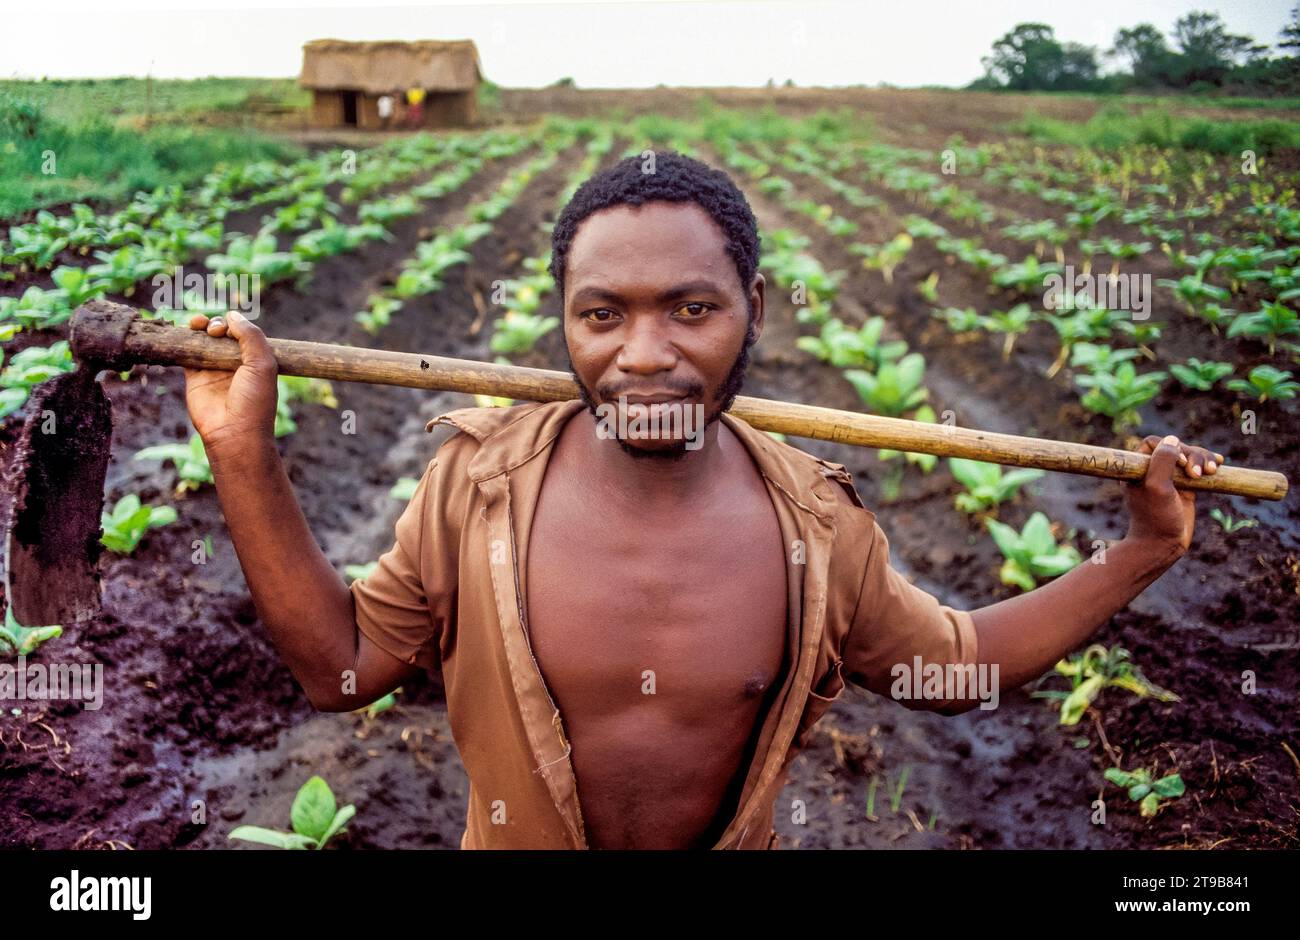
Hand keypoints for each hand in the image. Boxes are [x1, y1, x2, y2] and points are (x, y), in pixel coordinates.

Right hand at [182, 311, 278, 458]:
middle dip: (216, 324)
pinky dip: (184, 339)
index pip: (243, 333)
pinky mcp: (194, 377)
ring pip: (203, 340)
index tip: (230, 328)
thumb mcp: (263, 364)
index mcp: (255, 361)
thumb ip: (250, 336)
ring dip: (200, 326)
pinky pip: (186, 353)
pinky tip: (184, 330)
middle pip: (222, 334)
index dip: (235, 325)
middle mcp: (234, 364)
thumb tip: (232, 315)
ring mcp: (213, 370)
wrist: (234, 433)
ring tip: (197, 323)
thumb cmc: (254, 401)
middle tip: (216, 331)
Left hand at [1124, 434, 1221, 556]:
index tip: (1181, 465)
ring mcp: (1170, 477)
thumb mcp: (1156, 486)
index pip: (1154, 443)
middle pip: (1176, 447)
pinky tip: (1219, 463)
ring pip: (1190, 456)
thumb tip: (1172, 439)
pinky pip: (1198, 468)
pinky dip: (1209, 464)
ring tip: (1212, 471)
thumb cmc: (1156, 516)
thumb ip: (1162, 461)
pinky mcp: (1186, 486)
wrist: (1163, 543)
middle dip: (1193, 454)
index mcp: (1137, 467)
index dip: (1171, 448)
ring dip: (1203, 459)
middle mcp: (1152, 470)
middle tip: (1199, 473)